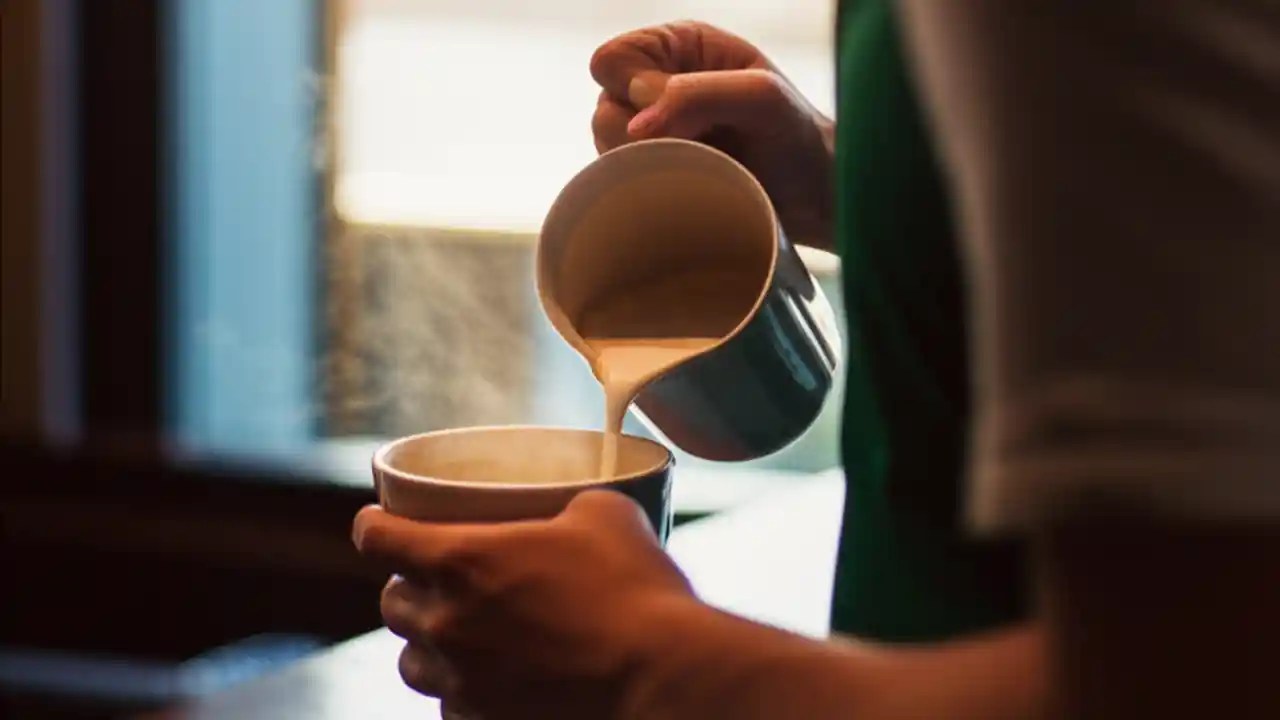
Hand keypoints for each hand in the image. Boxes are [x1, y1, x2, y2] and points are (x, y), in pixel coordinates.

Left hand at [352, 490, 696, 719]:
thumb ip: (568, 505)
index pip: (377, 538)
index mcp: (460, 561)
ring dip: (427, 643)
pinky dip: (463, 690)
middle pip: (390, 603)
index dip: (374, 525)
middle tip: (434, 577)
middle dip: (406, 586)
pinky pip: (451, 706)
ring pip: (412, 663)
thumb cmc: (634, 591)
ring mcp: (463, 682)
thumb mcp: (604, 515)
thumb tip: (572, 507)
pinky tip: (494, 679)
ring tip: (459, 634)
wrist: (661, 677)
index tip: (379, 522)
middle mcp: (446, 624)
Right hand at [590, 21, 835, 249]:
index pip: (612, 60)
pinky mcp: (654, 170)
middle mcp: (658, 83)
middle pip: (602, 107)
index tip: (683, 116)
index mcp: (680, 46)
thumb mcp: (762, 99)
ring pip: (606, 148)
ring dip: (649, 165)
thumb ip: (699, 95)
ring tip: (701, 168)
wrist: (813, 196)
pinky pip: (620, 180)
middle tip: (700, 148)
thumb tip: (637, 126)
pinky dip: (648, 187)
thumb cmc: (797, 136)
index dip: (636, 90)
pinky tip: (688, 187)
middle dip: (645, 136)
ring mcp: (653, 130)